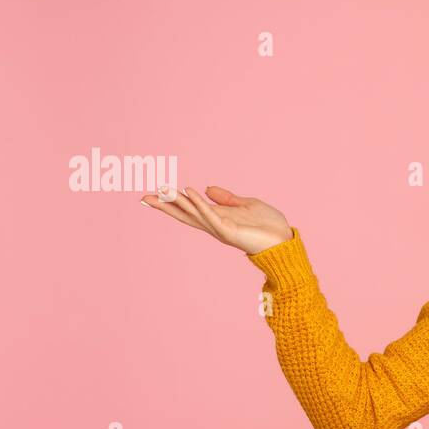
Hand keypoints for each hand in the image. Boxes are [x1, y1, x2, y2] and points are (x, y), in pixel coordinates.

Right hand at [139, 186, 292, 254]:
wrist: (284, 240)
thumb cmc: (268, 225)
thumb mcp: (246, 204)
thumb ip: (226, 198)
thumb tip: (207, 188)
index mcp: (218, 217)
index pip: (190, 209)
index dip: (173, 202)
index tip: (154, 194)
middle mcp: (215, 225)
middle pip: (185, 214)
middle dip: (166, 206)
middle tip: (145, 197)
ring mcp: (221, 229)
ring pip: (194, 213)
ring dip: (179, 201)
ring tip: (163, 190)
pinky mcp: (230, 230)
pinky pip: (212, 215)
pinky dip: (200, 204)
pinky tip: (190, 192)